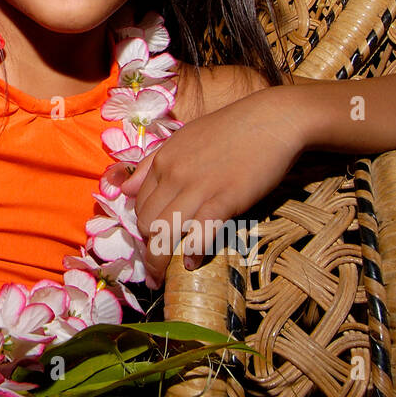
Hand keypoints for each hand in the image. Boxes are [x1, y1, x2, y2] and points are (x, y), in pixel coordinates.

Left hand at [121, 88, 303, 289]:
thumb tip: (124, 190)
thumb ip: (151, 164)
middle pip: (146, 222)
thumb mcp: (182, 139)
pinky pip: (200, 232)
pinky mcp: (225, 199)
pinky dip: (192, 252)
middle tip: (156, 264)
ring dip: (160, 260)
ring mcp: (199, 187)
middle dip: (147, 247)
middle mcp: (174, 174)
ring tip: (163, 276)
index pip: (139, 204)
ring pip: (165, 231)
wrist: (271, 120)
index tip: (149, 243)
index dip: (142, 228)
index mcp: (163, 160)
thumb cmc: (230, 129)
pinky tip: (191, 263)